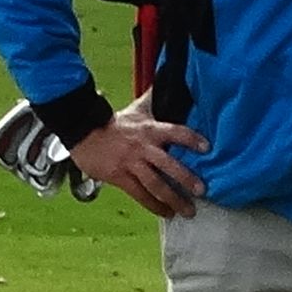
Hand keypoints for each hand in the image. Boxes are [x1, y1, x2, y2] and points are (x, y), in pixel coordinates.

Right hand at [70, 109, 209, 217]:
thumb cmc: (113, 123)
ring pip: (156, 184)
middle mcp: (143, 148)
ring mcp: (131, 164)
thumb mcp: (136, 110)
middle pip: (168, 165)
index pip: (176, 132)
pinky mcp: (120, 177)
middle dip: (186, 179)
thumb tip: (168, 78)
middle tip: (202, 190)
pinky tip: (166, 213)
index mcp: (150, 130)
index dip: (191, 139)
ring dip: (173, 199)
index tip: (206, 148)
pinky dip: (154, 206)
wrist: (84, 132)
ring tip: (188, 210)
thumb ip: (154, 101)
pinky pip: (140, 195)